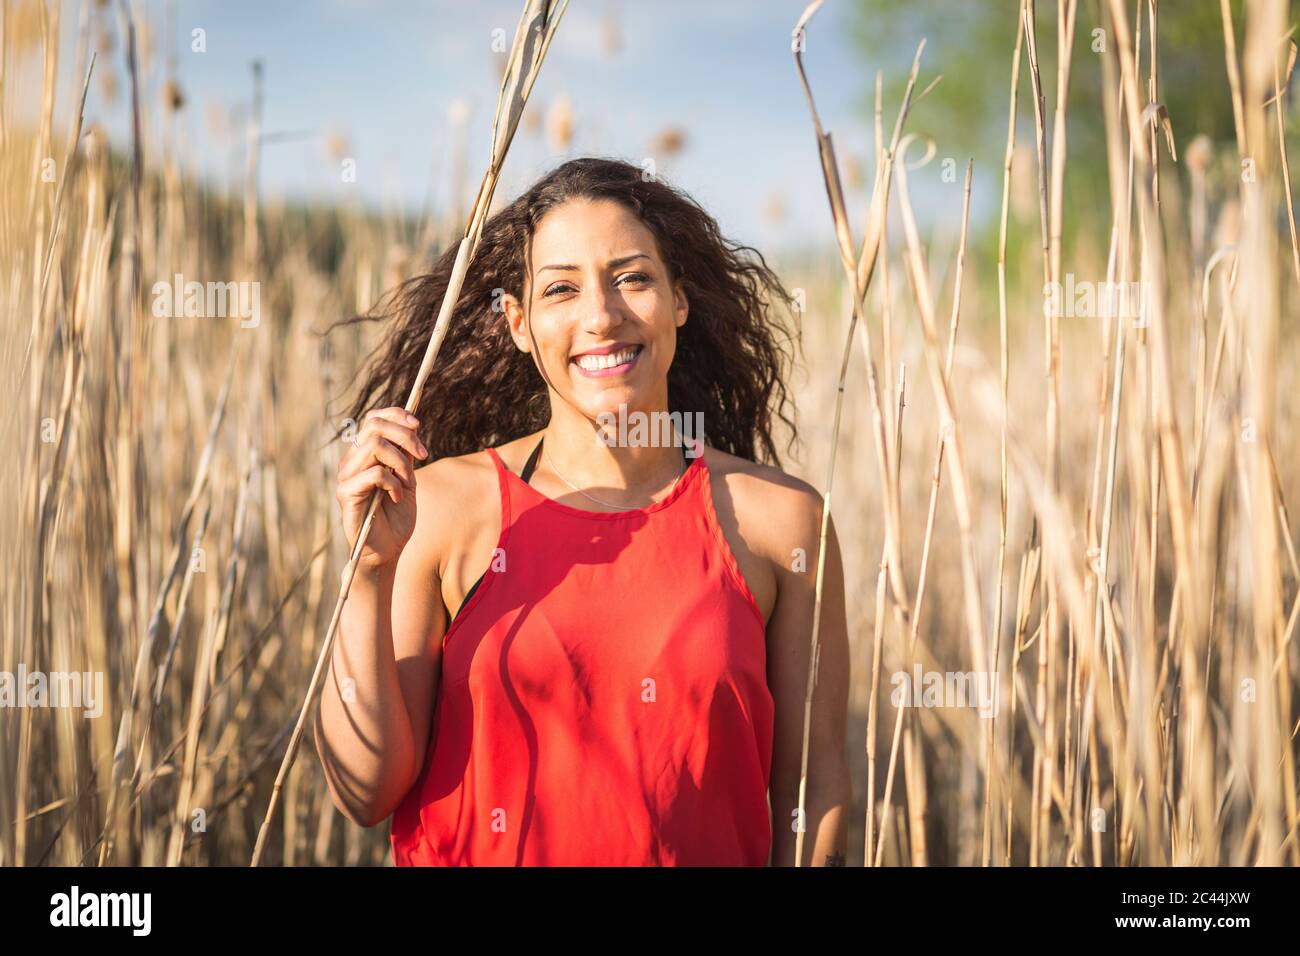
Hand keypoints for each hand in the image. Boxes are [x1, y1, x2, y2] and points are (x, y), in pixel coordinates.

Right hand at [335, 407, 428, 570]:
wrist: (387, 550)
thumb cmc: (396, 517)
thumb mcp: (407, 480)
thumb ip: (405, 455)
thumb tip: (411, 427)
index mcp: (365, 454)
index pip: (374, 419)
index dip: (396, 415)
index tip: (418, 425)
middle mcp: (352, 461)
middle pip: (374, 425)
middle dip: (405, 435)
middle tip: (422, 455)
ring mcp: (347, 475)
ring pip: (375, 445)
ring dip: (401, 462)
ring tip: (408, 482)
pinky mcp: (346, 492)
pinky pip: (375, 473)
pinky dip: (394, 483)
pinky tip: (397, 498)